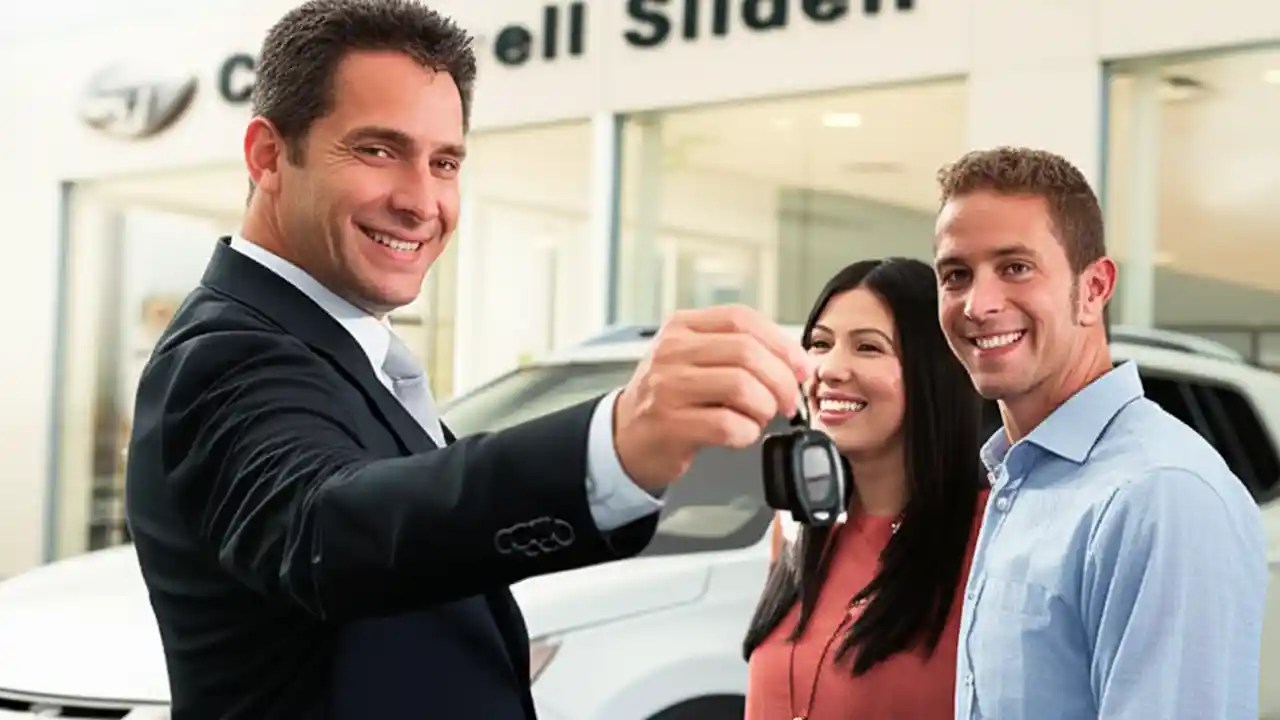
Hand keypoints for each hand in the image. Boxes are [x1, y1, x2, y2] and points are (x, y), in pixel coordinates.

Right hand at [612, 304, 811, 492]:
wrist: (626, 435)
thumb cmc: (669, 396)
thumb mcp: (693, 358)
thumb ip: (738, 351)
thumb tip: (796, 362)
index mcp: (681, 327)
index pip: (741, 319)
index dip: (781, 342)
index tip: (801, 366)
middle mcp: (671, 352)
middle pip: (747, 352)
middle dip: (781, 380)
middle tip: (789, 400)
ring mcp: (667, 387)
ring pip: (741, 387)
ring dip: (764, 407)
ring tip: (760, 417)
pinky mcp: (670, 424)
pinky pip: (727, 424)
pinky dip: (747, 432)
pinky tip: (742, 434)